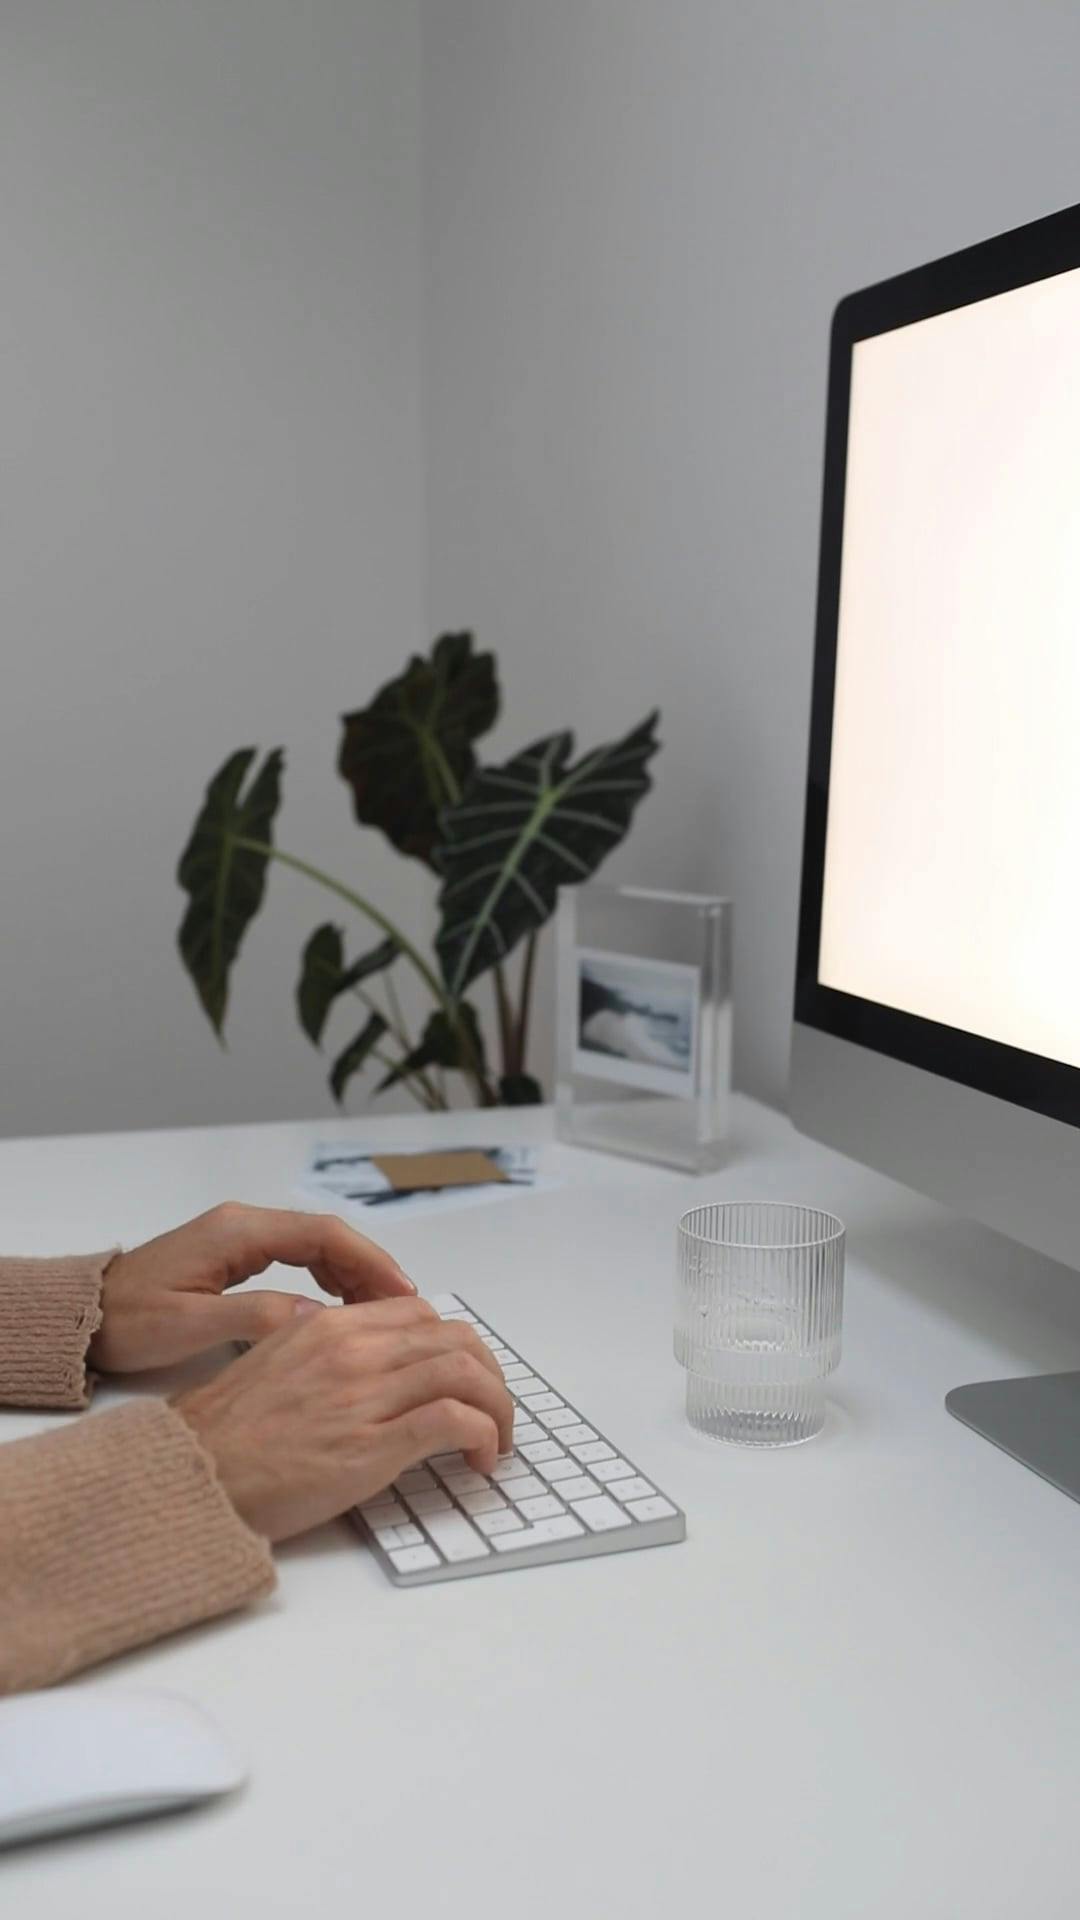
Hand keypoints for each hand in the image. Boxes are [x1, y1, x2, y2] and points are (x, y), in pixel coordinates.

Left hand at [89, 1202, 414, 1372]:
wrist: (83, 1318)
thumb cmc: (127, 1321)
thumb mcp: (189, 1326)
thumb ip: (256, 1317)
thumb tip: (320, 1321)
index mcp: (237, 1231)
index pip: (322, 1234)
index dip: (369, 1260)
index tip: (401, 1292)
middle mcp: (242, 1223)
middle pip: (325, 1236)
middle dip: (368, 1268)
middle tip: (404, 1309)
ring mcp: (238, 1237)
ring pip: (313, 1247)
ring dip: (351, 1275)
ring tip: (381, 1314)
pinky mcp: (233, 1254)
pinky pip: (295, 1258)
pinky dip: (326, 1279)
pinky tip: (340, 1310)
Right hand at [173, 1295, 512, 1541]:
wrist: (192, 1476)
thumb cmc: (224, 1435)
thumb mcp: (275, 1365)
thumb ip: (325, 1353)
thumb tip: (369, 1368)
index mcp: (328, 1326)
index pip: (419, 1316)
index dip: (453, 1347)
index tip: (462, 1377)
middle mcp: (353, 1350)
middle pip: (455, 1339)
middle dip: (488, 1375)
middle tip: (492, 1409)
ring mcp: (364, 1396)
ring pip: (466, 1374)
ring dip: (496, 1407)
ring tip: (496, 1439)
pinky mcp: (372, 1445)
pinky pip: (454, 1421)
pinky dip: (483, 1435)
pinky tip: (480, 1458)